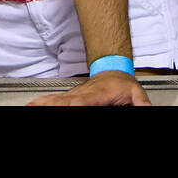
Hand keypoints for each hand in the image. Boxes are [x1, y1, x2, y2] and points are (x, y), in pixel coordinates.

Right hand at [29, 71, 150, 105]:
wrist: (113, 68)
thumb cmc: (122, 84)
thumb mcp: (136, 94)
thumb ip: (141, 103)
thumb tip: (146, 108)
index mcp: (99, 94)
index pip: (84, 100)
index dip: (77, 104)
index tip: (71, 106)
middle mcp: (83, 93)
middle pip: (65, 100)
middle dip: (54, 105)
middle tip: (39, 108)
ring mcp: (74, 94)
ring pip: (56, 99)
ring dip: (43, 103)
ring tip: (31, 106)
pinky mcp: (69, 96)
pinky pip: (53, 99)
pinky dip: (41, 101)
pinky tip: (32, 104)